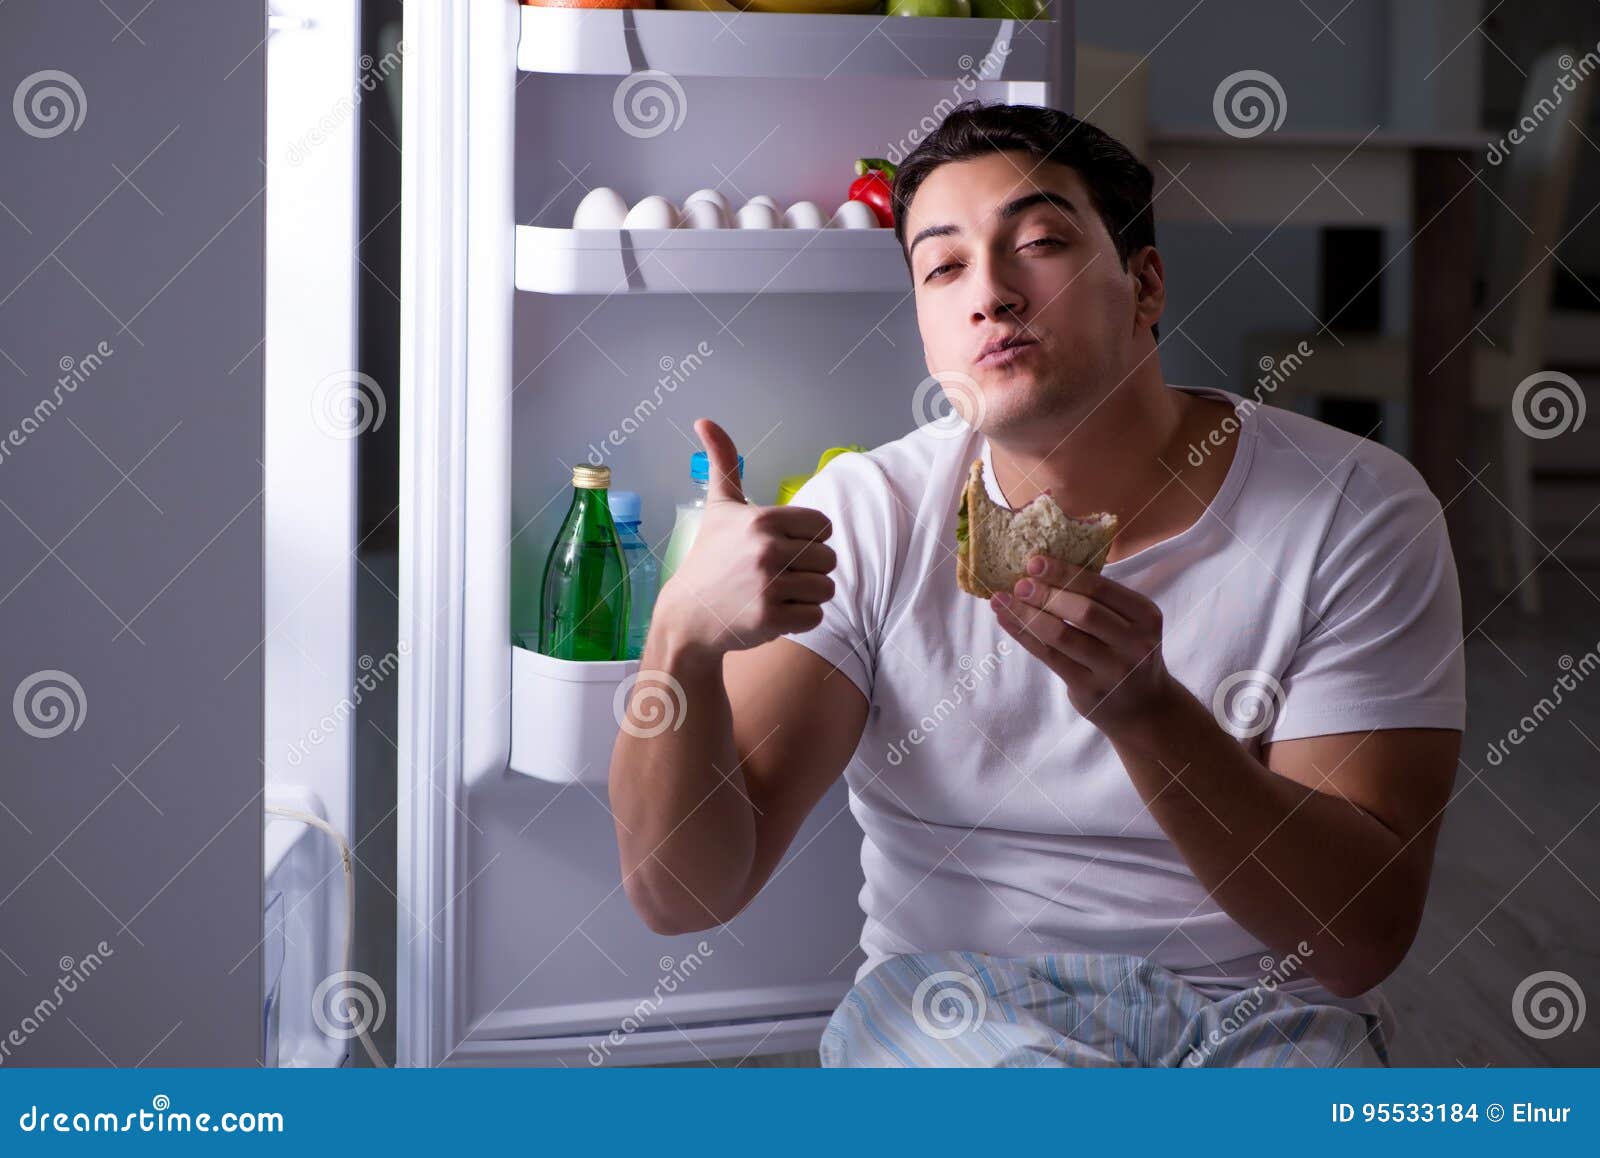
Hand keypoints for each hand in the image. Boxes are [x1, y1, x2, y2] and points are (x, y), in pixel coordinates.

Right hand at [653, 418, 837, 656]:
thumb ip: (723, 462)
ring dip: (806, 595)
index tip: (782, 547)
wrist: (688, 615)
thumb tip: (704, 420)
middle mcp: (767, 549)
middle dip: (808, 570)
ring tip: (775, 594)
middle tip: (776, 575)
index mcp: (763, 519)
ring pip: (826, 589)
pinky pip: (815, 616)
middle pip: (829, 559)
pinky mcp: (770, 618)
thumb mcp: (719, 507)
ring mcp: (769, 585)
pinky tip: (774, 613)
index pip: (824, 527)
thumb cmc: (710, 557)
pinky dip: (800, 620)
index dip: (809, 539)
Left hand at [990, 553, 1180, 734]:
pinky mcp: (1089, 689)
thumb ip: (1099, 600)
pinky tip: (1007, 621)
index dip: (1066, 573)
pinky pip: (1049, 657)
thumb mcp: (1130, 623)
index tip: (1035, 562)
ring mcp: (1112, 669)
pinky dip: (1024, 636)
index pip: (1102, 588)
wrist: (1143, 707)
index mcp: (1146, 616)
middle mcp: (1135, 643)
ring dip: (1027, 614)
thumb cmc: (1127, 652)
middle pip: (1084, 612)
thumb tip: (1043, 568)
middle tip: (1019, 583)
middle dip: (1046, 594)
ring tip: (1002, 600)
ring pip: (1062, 636)